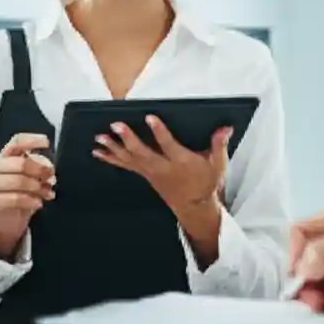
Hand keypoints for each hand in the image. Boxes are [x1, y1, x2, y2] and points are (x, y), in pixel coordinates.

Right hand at [0, 133, 55, 260]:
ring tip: (46, 193)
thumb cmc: (22, 192)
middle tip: (50, 176)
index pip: (16, 142)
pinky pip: (14, 199)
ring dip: (36, 187)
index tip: (47, 143)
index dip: (32, 140)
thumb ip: (40, 169)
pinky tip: (38, 203)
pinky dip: (30, 201)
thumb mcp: (33, 177)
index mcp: (6, 156)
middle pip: (19, 162)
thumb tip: (50, 169)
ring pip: (18, 181)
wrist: (7, 218)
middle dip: (39, 169)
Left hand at [93, 116, 230, 266]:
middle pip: (143, 152)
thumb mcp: (218, 165)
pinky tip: (98, 152)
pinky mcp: (145, 174)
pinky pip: (125, 165)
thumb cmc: (206, 182)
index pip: (169, 145)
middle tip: (115, 125)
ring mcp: (151, 172)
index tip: (150, 117)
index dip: (159, 132)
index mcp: (181, 162)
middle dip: (128, 139)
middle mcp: (163, 167)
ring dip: (113, 148)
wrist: (194, 206)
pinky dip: (111, 158)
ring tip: (99, 138)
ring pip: (130, 159)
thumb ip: (219, 145)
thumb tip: (226, 127)